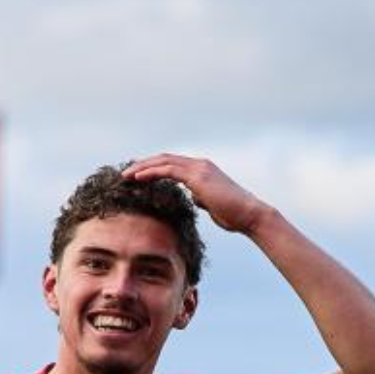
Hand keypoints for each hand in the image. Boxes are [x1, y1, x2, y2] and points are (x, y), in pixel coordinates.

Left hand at [123, 154, 270, 235]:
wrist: (248, 215)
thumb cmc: (232, 214)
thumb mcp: (211, 204)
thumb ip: (200, 197)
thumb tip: (193, 197)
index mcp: (201, 170)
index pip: (172, 164)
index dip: (153, 168)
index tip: (137, 176)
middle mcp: (199, 164)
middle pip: (164, 159)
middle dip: (143, 164)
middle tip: (125, 173)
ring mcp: (199, 168)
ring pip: (164, 161)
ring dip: (143, 167)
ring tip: (126, 175)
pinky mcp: (198, 176)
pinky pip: (169, 170)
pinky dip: (152, 172)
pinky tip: (138, 178)